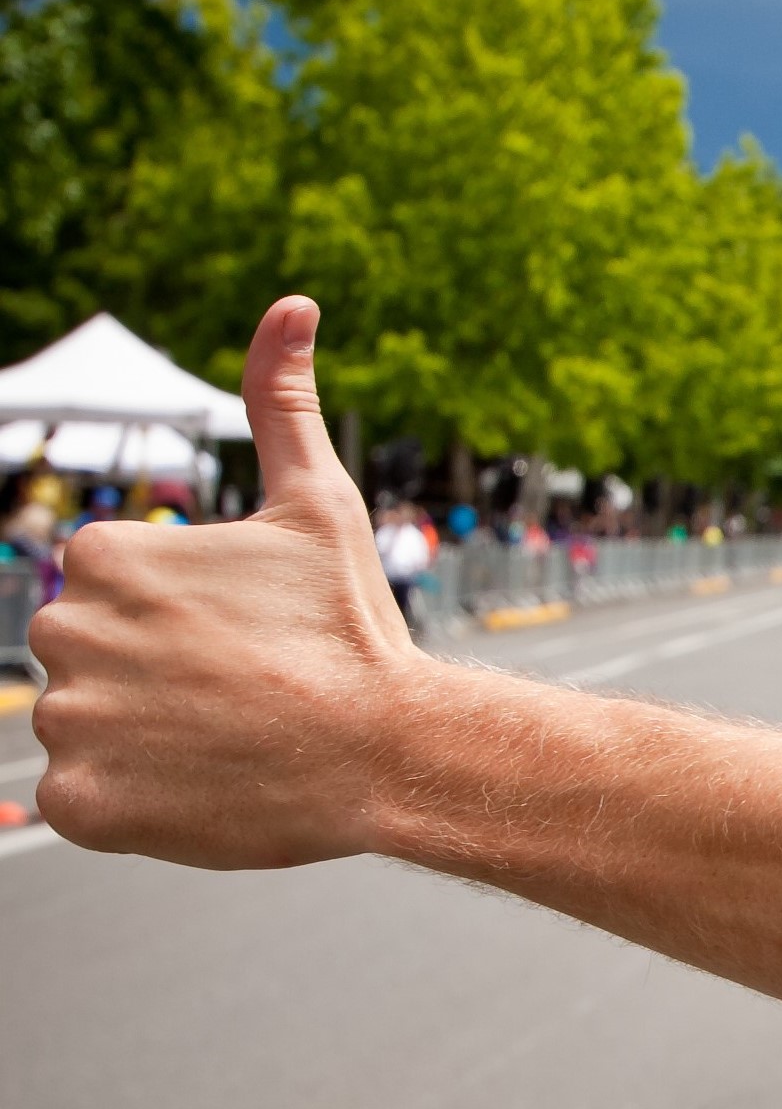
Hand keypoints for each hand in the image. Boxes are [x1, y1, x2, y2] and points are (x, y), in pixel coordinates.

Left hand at [32, 298, 424, 867]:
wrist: (387, 752)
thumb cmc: (352, 631)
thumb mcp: (316, 503)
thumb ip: (281, 403)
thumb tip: (292, 305)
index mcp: (104, 554)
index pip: (110, 594)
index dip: (180, 623)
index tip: (239, 641)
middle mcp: (67, 629)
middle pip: (88, 659)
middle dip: (149, 678)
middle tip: (234, 694)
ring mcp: (72, 721)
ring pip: (85, 729)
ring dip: (142, 742)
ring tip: (221, 742)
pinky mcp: (82, 803)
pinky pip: (84, 803)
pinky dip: (134, 803)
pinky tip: (199, 787)